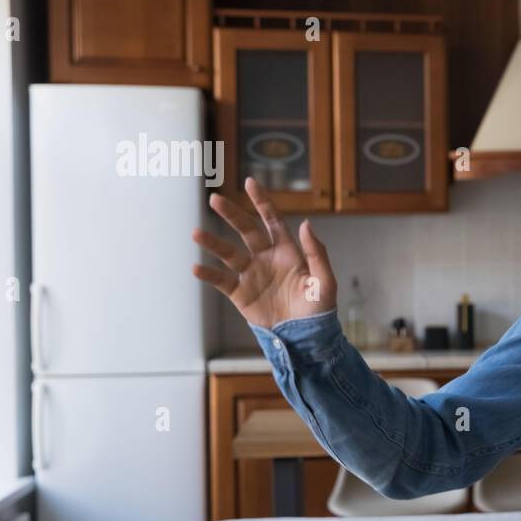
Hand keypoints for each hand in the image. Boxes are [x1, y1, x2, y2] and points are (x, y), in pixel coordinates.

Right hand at [191, 177, 337, 329]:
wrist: (305, 338)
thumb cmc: (318, 309)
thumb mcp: (324, 280)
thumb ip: (317, 252)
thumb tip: (306, 224)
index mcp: (287, 251)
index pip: (272, 220)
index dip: (262, 201)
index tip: (250, 182)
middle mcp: (266, 258)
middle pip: (246, 230)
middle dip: (232, 214)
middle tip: (215, 198)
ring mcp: (251, 274)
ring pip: (229, 253)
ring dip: (213, 242)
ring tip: (196, 232)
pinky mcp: (240, 293)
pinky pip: (221, 280)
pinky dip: (208, 274)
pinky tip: (197, 267)